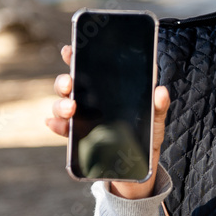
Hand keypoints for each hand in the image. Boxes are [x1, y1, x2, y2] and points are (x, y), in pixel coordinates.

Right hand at [45, 45, 169, 198]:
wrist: (140, 165)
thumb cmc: (146, 133)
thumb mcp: (155, 118)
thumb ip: (158, 105)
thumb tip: (160, 91)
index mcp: (107, 88)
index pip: (88, 67)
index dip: (75, 56)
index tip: (69, 50)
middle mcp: (89, 99)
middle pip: (69, 85)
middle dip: (64, 82)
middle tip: (69, 84)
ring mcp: (82, 117)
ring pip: (63, 105)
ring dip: (61, 105)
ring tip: (70, 109)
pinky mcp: (78, 136)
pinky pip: (63, 129)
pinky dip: (57, 126)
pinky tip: (55, 125)